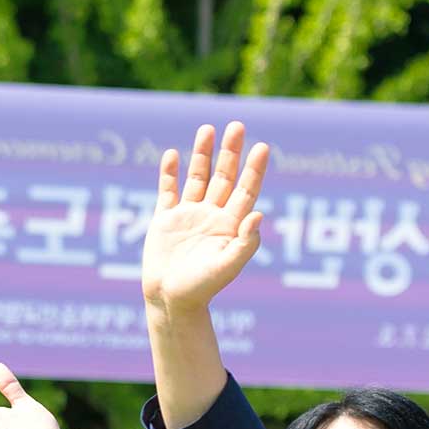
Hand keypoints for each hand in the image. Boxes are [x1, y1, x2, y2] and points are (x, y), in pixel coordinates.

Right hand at [141, 121, 269, 315]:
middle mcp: (212, 215)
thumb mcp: (228, 266)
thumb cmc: (202, 288)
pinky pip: (168, 191)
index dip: (255, 169)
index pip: (246, 190)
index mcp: (230, 225)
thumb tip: (258, 215)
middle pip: (224, 177)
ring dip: (202, 154)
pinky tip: (173, 155)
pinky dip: (169, 173)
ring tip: (207, 129)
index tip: (263, 147)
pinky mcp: (165, 220)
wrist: (170, 301)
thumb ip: (245, 243)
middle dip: (230, 152)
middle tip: (237, 126)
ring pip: (197, 177)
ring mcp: (188, 216)